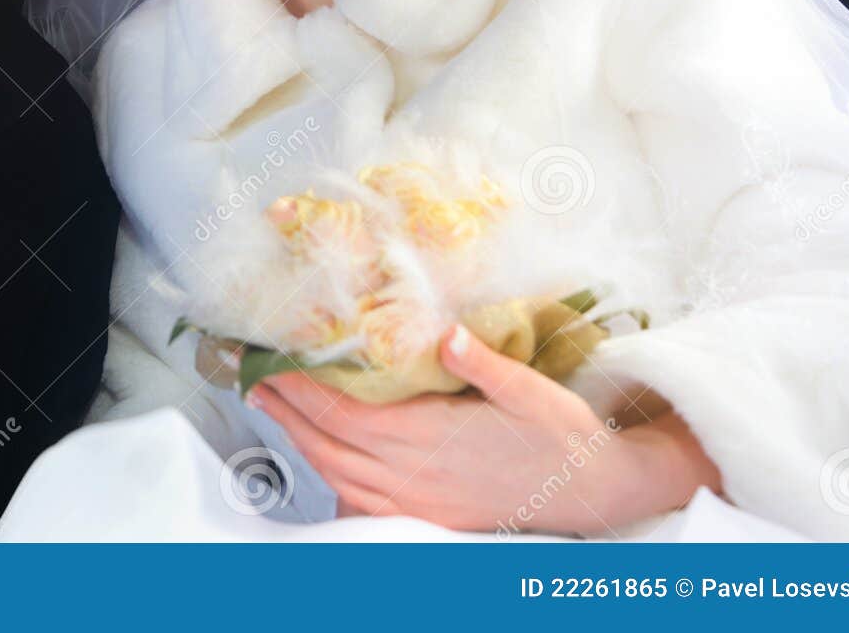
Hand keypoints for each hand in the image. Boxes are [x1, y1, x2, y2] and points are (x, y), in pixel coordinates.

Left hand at [248, 323, 720, 534]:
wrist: (596, 492)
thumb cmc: (563, 436)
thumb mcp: (531, 390)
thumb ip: (483, 364)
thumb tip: (445, 333)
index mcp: (430, 437)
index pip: (346, 413)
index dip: (301, 391)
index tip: (271, 365)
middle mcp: (414, 474)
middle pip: (328, 444)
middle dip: (285, 412)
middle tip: (252, 378)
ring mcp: (418, 501)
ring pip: (338, 476)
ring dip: (300, 442)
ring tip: (273, 410)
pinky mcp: (429, 516)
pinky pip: (362, 504)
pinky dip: (331, 481)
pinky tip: (322, 463)